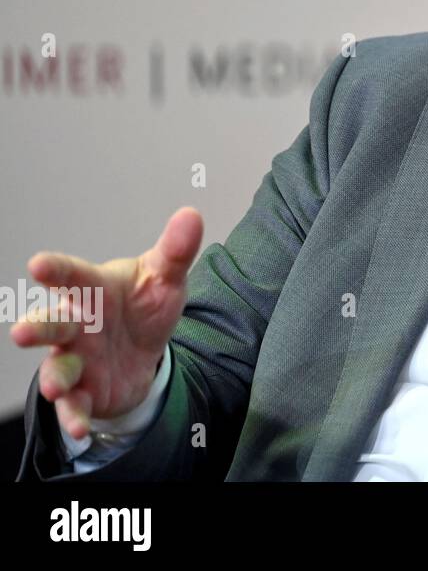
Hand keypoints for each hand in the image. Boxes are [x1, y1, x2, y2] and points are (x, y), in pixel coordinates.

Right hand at [8, 207, 203, 440]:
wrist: (146, 349)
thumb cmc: (143, 305)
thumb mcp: (165, 278)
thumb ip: (175, 250)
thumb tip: (191, 215)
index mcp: (93, 290)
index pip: (72, 276)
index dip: (55, 270)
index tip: (38, 264)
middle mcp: (77, 325)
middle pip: (50, 325)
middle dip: (37, 328)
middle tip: (21, 332)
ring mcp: (76, 359)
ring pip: (56, 368)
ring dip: (54, 378)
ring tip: (56, 386)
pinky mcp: (84, 391)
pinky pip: (75, 406)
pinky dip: (74, 417)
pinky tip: (80, 428)